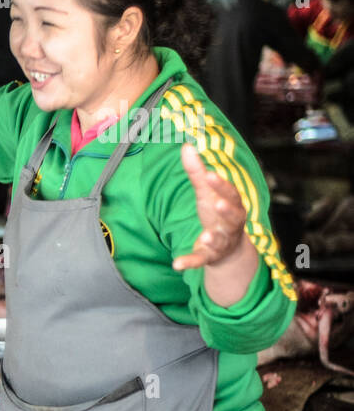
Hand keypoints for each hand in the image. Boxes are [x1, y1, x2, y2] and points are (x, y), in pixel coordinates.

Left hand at [172, 145, 248, 270]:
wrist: (227, 249)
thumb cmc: (216, 214)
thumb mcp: (206, 194)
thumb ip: (197, 173)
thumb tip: (186, 146)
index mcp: (232, 205)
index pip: (231, 194)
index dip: (222, 185)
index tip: (210, 175)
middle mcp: (231, 224)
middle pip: (234, 217)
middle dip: (227, 210)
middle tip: (217, 203)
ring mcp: (222, 242)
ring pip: (221, 240)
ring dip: (214, 238)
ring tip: (206, 235)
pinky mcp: (210, 257)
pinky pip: (201, 260)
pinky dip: (190, 262)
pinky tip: (177, 264)